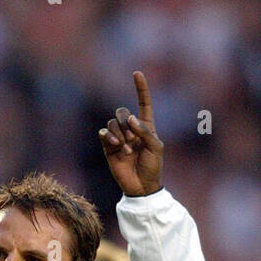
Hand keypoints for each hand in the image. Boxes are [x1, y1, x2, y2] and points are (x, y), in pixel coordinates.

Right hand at [99, 71, 163, 197]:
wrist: (142, 187)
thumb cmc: (153, 167)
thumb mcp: (156, 148)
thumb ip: (145, 131)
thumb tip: (131, 119)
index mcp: (146, 126)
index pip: (143, 103)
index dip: (140, 88)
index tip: (136, 73)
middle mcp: (131, 129)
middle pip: (122, 112)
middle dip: (126, 124)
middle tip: (133, 141)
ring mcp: (119, 138)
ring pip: (112, 122)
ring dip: (119, 134)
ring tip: (126, 149)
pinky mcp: (108, 147)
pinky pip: (104, 132)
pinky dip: (108, 135)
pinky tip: (114, 144)